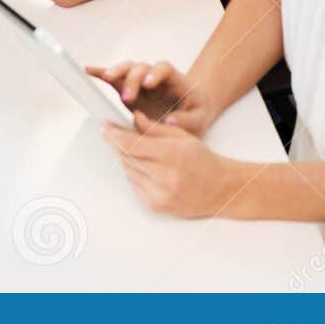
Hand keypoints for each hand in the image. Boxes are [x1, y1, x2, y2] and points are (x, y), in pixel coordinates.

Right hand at [86, 59, 213, 134]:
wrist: (190, 114)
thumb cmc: (194, 114)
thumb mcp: (199, 119)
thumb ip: (187, 120)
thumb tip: (171, 121)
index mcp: (174, 80)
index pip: (163, 69)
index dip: (155, 74)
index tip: (148, 83)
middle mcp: (154, 77)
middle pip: (141, 68)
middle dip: (132, 80)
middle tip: (127, 96)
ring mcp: (140, 82)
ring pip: (126, 70)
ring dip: (116, 72)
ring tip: (106, 79)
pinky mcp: (129, 89)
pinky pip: (114, 79)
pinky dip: (101, 73)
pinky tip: (90, 71)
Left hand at [102, 113, 238, 217]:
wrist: (220, 190)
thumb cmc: (203, 161)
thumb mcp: (181, 137)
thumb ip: (154, 128)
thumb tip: (133, 117)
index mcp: (172, 155)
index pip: (132, 144)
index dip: (114, 134)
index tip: (104, 126)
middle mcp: (165, 177)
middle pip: (127, 157)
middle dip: (118, 143)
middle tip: (114, 133)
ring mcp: (159, 194)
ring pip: (128, 170)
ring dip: (128, 159)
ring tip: (144, 154)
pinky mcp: (155, 206)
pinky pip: (134, 184)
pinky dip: (135, 174)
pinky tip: (149, 169)